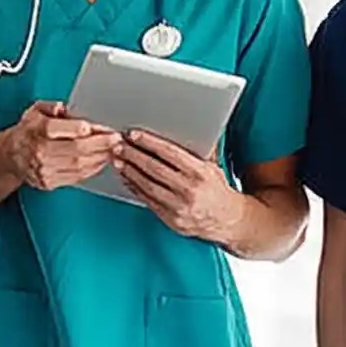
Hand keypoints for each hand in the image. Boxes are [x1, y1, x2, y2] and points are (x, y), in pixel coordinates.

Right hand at [1, 101, 120, 190]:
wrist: (12, 156)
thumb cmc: (29, 131)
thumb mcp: (36, 110)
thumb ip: (52, 107)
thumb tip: (63, 108)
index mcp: (37, 130)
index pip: (61, 130)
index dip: (83, 129)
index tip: (101, 128)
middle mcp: (40, 151)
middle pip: (76, 149)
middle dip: (101, 145)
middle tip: (116, 139)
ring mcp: (45, 169)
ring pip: (79, 165)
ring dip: (100, 158)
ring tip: (113, 150)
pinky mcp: (50, 181)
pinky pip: (77, 177)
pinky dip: (93, 169)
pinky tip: (101, 160)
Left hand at [114, 130, 242, 242]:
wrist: (227, 220)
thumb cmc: (218, 190)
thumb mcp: (213, 166)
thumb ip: (199, 149)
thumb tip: (189, 126)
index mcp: (200, 172)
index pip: (169, 153)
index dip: (148, 142)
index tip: (134, 135)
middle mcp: (189, 190)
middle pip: (153, 168)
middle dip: (133, 155)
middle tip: (119, 145)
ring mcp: (179, 207)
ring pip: (147, 185)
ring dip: (129, 171)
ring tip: (118, 160)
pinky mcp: (171, 219)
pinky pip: (148, 201)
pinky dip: (134, 188)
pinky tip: (127, 179)